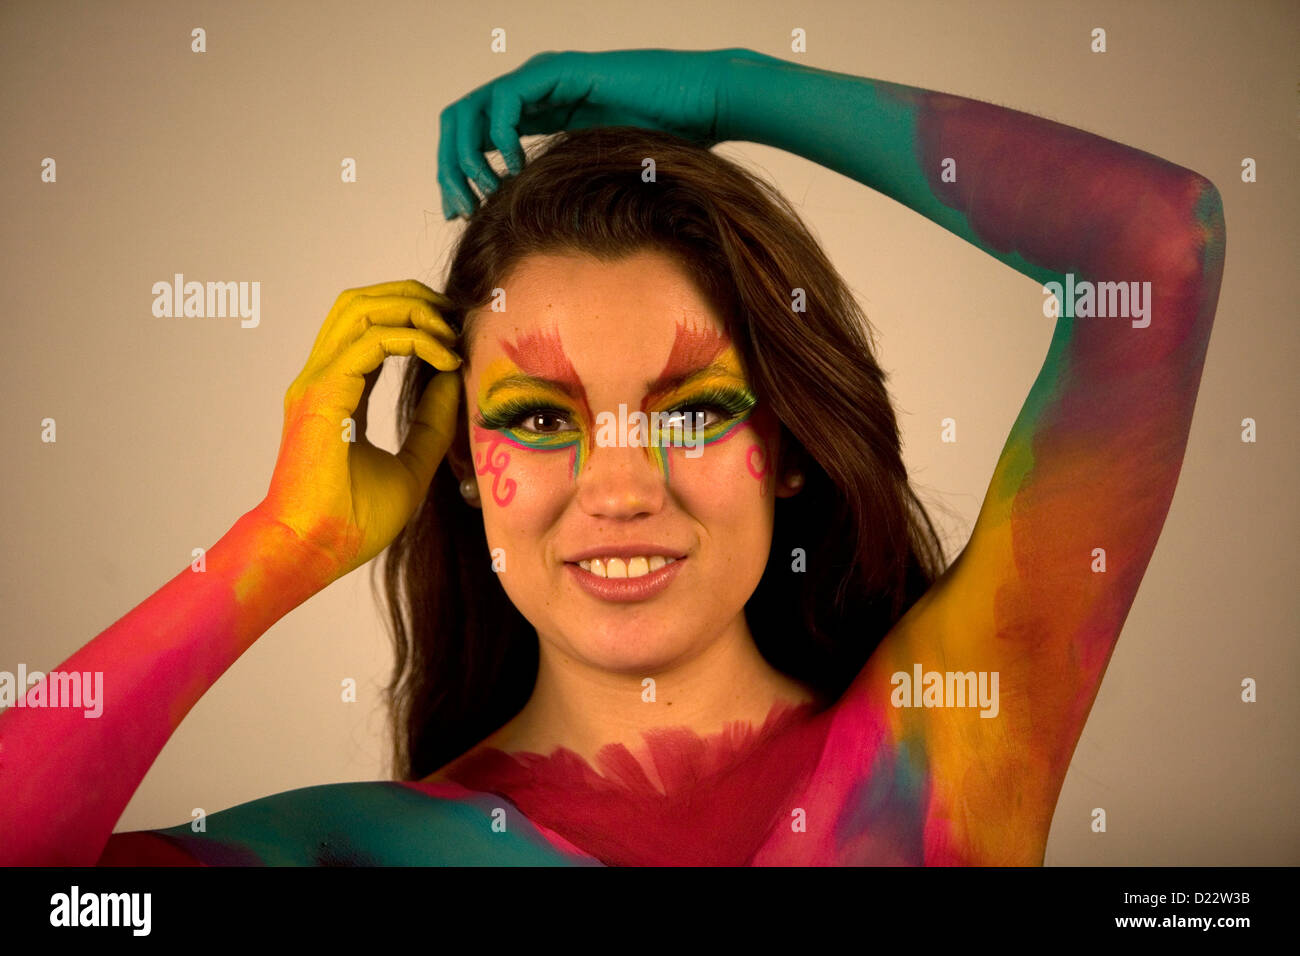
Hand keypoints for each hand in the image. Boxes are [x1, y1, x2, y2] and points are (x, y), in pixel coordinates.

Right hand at [255, 280, 461, 584]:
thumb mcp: (410, 466)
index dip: (413, 320)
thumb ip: (431, 424)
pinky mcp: (323, 394)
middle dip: (412, 298)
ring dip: (412, 310)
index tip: (455, 339)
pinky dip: (413, 339)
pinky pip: (371, 341)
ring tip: (450, 333)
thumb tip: (454, 381)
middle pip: (360, 303)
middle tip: (454, 319)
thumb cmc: (350, 522)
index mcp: (335, 392)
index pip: (368, 328)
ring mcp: (317, 383)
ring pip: (360, 308)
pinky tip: (443, 360)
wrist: (310, 552)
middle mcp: (321, 378)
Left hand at [437, 47, 778, 218]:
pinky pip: (506, 102)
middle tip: (460, 207)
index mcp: (540, 113)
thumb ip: (567, 195)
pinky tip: (513, 168)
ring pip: (473, 109)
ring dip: (467, 154)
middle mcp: (535, 92)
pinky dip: (500, 137)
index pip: (478, 138)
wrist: (704, 106)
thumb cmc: (668, 144)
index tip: (464, 212)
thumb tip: (543, 243)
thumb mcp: (601, 180)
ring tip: (483, 191)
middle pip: (463, 121)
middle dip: (451, 166)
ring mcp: (544, 79)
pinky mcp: (559, 73)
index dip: (459, 174)